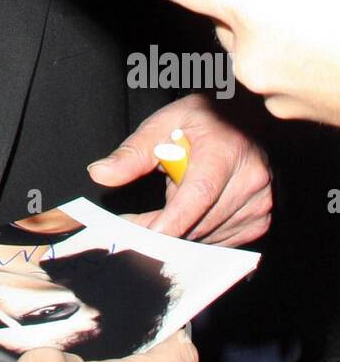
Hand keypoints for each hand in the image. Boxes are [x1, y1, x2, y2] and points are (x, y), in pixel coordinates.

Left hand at [87, 92, 271, 244]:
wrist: (248, 119)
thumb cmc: (202, 120)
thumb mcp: (163, 124)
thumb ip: (132, 152)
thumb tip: (99, 174)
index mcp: (226, 151)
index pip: (199, 194)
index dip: (171, 220)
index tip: (143, 237)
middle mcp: (251, 180)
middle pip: (199, 222)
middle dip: (161, 229)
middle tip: (131, 224)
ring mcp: (261, 203)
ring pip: (208, 237)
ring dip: (181, 232)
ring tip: (168, 204)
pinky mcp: (262, 220)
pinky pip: (222, 242)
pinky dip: (199, 234)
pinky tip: (189, 215)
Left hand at [142, 0, 339, 125]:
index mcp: (258, 9)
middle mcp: (254, 58)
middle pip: (223, 17)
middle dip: (246, 0)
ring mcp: (276, 94)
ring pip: (250, 48)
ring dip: (271, 31)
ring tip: (322, 17)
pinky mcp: (296, 114)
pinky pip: (275, 75)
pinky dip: (290, 58)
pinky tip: (328, 44)